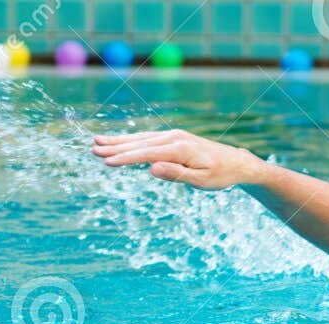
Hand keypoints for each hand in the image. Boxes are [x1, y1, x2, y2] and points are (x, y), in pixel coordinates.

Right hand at [91, 129, 265, 189]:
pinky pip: (148, 139)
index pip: (147, 154)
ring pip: (141, 139)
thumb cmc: (220, 175)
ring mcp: (173, 136)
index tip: (106, 161)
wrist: (235, 162)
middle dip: (115, 146)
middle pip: (139, 143)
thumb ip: (176, 174)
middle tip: (93, 149)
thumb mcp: (201, 181)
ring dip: (119, 141)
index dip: (125, 158)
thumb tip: (151, 168)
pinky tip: (119, 142)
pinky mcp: (174, 138)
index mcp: (180, 148)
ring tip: (97, 142)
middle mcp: (174, 138)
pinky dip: (131, 140)